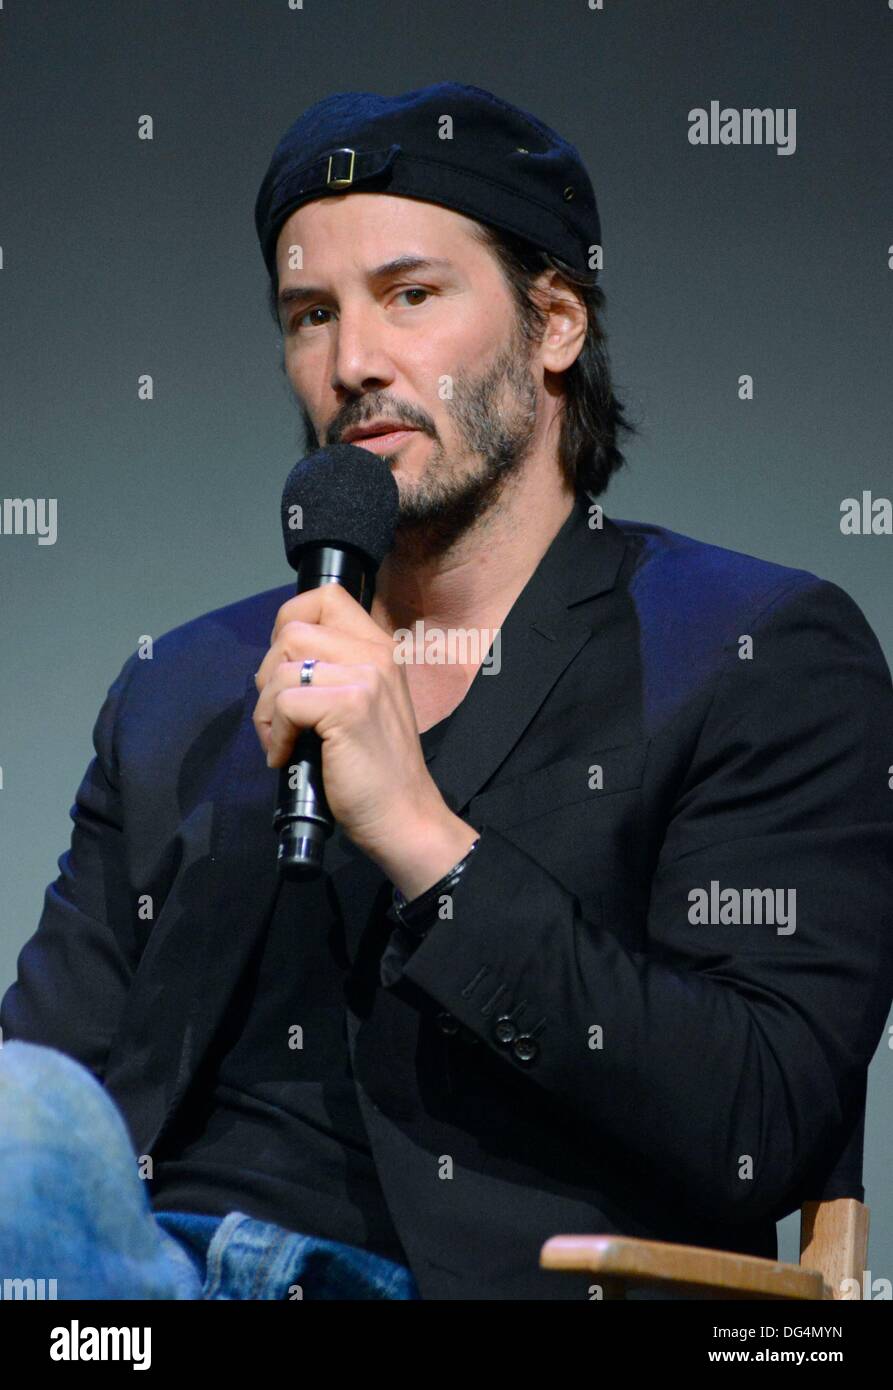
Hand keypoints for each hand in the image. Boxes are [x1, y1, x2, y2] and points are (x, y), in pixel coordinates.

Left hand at [252, 584, 475, 891]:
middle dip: (267, 676)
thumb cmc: (375, 768)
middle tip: (281, 717)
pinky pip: (286, 702)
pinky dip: (276, 734)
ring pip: (281, 667)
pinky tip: (288, 756)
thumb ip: (335, 669)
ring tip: (283, 741)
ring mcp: (364, 677)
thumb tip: (278, 657)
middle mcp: (375, 653)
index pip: (323, 596)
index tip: (286, 668)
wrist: (404, 815)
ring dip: (267, 710)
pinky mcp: (349, 707)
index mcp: (379, 646)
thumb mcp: (364, 701)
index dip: (288, 623)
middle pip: (290, 630)